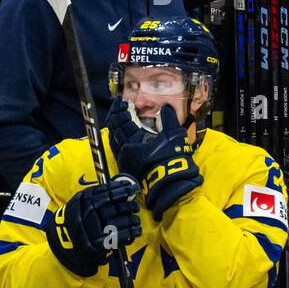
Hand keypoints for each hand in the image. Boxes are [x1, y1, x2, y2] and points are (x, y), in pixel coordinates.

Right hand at [46, 177, 141, 276]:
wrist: (62, 244)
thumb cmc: (75, 220)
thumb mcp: (78, 203)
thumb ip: (96, 195)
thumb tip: (122, 187)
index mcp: (82, 203)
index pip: (106, 193)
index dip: (122, 189)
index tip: (132, 188)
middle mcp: (88, 215)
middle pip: (116, 207)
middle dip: (129, 205)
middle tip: (135, 206)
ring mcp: (94, 230)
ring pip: (121, 221)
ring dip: (133, 219)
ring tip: (136, 219)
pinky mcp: (100, 244)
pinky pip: (121, 236)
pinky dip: (132, 232)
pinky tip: (136, 230)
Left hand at [108, 102, 202, 220]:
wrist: (171, 184)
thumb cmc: (172, 159)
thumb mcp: (174, 135)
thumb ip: (168, 119)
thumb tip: (165, 107)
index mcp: (133, 139)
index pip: (122, 120)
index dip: (121, 110)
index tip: (122, 102)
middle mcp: (125, 149)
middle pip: (115, 129)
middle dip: (115, 117)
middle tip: (118, 108)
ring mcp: (125, 160)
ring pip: (114, 140)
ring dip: (115, 129)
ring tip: (118, 121)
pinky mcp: (128, 169)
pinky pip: (118, 150)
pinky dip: (118, 141)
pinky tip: (122, 139)